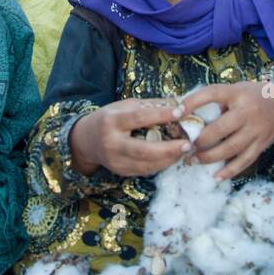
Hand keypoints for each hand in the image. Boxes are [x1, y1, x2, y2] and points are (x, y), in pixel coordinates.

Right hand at [68, 98, 190, 178]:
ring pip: (146, 164)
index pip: (139, 118)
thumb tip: (177, 102)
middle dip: (168, 148)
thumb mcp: (125, 106)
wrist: (86, 140)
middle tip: (187, 143)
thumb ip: (150, 105)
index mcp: (112, 121)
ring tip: (184, 150)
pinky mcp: (120, 171)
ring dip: (168, 158)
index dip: (161, 115)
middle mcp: (112, 142)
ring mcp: (115, 160)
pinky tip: (172, 157)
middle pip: (142, 149)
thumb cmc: (110, 118)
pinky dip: (161, 164)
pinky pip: (144, 171)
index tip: (181, 112)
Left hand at [182, 81, 273, 181]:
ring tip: (194, 160)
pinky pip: (245, 160)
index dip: (192, 103)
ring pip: (231, 148)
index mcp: (237, 93)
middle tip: (186, 146)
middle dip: (200, 140)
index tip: (176, 114)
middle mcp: (247, 111)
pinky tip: (217, 177)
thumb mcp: (234, 89)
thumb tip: (186, 114)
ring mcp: (256, 129)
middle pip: (220, 129)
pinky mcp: (262, 144)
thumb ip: (215, 101)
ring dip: (210, 157)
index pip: (212, 94)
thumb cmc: (250, 95)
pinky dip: (230, 170)